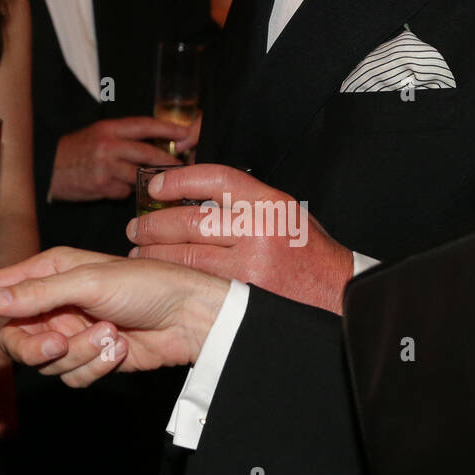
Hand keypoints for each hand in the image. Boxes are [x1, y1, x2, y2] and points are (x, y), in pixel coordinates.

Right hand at [0, 247, 229, 385]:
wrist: (188, 317)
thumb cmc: (145, 284)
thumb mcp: (87, 281)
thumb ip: (36, 292)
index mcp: (46, 271)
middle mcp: (52, 301)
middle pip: (14, 337)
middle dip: (37, 345)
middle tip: (61, 341)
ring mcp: (69, 331)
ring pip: (45, 362)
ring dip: (78, 354)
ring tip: (109, 336)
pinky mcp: (88, 358)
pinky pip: (71, 377)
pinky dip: (95, 367)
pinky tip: (118, 348)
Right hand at [49, 117, 197, 201]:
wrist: (45, 168)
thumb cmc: (74, 151)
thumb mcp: (98, 135)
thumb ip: (124, 138)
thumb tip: (157, 144)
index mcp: (109, 128)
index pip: (146, 125)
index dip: (170, 128)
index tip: (190, 132)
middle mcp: (108, 145)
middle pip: (150, 152)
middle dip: (172, 160)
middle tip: (186, 165)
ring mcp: (105, 167)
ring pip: (141, 174)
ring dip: (151, 179)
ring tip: (160, 182)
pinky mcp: (101, 187)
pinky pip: (125, 191)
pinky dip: (126, 191)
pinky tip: (118, 188)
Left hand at [127, 164, 351, 313]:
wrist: (339, 295)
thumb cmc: (308, 252)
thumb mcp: (282, 211)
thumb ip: (242, 201)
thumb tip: (189, 192)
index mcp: (268, 202)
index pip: (214, 179)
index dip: (178, 179)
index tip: (155, 185)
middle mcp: (259, 229)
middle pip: (191, 220)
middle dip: (155, 224)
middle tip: (135, 228)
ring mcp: (252, 264)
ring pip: (188, 255)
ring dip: (156, 254)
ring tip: (139, 252)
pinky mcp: (246, 294)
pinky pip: (198, 282)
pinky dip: (174, 277)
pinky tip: (161, 274)